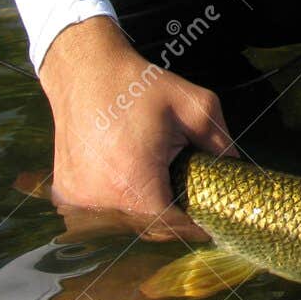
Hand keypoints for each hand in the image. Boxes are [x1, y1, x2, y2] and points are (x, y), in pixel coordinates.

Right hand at [39, 16, 235, 238]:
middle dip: (171, 218)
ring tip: (159, 188)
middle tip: (189, 202)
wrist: (85, 71)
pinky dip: (117, 205)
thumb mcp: (194, 105)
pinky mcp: (65, 193)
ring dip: (143, 213)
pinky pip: (99, 213)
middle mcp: (100, 199)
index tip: (210, 221)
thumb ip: (219, 140)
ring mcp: (78, 199)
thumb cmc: (137, 86)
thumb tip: (234, 167)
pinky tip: (128, 183)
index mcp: (134, 183)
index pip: (172, 227)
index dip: (194, 227)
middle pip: (148, 228)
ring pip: (123, 223)